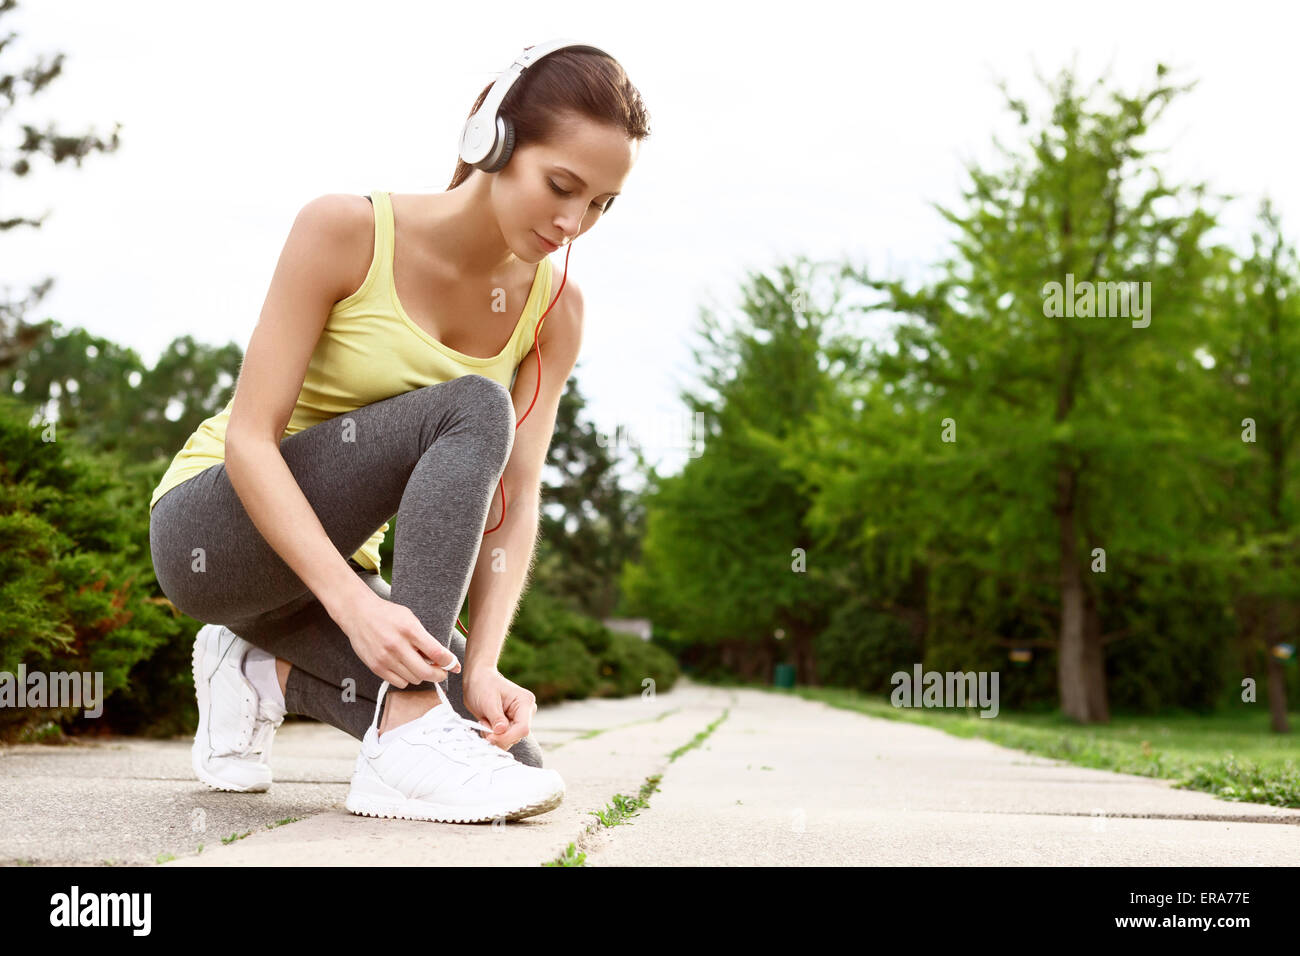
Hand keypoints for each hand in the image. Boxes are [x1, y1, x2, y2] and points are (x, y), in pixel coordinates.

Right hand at [331, 588, 460, 687]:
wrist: (358, 614)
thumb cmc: (387, 615)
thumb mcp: (410, 619)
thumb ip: (425, 638)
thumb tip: (441, 658)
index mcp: (409, 630)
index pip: (436, 652)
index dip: (450, 662)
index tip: (454, 665)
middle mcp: (397, 646)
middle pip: (426, 672)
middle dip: (439, 674)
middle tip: (442, 672)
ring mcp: (385, 658)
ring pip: (414, 679)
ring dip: (421, 675)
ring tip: (420, 665)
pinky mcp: (376, 667)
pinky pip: (399, 682)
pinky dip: (407, 678)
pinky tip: (406, 668)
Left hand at [463, 666, 537, 751]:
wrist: (478, 680)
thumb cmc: (483, 684)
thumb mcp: (488, 701)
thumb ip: (496, 717)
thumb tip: (501, 731)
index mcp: (525, 701)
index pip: (523, 728)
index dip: (507, 737)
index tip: (490, 737)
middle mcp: (526, 711)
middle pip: (517, 736)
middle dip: (498, 736)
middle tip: (483, 724)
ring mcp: (519, 719)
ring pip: (510, 739)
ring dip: (494, 736)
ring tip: (484, 721)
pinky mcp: (512, 724)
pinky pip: (505, 738)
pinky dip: (494, 736)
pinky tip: (486, 724)